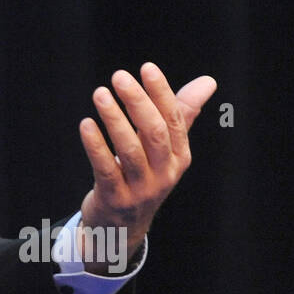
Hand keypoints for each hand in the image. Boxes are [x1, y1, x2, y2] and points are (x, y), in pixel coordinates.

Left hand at [78, 63, 216, 272]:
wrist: (122, 226)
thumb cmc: (144, 175)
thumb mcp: (165, 148)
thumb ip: (181, 113)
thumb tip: (208, 81)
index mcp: (180, 156)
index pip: (174, 119)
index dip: (161, 92)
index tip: (147, 67)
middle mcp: (165, 173)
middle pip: (154, 133)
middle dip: (138, 102)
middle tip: (119, 76)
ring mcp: (141, 189)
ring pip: (130, 150)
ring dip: (114, 119)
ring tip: (100, 94)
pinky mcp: (115, 199)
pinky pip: (106, 169)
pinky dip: (95, 145)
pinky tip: (86, 124)